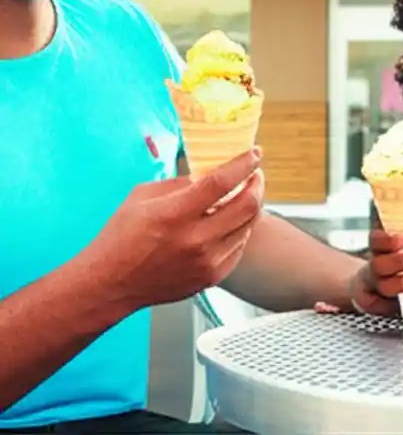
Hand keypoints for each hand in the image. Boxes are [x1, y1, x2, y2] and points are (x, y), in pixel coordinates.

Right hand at [88, 149, 265, 309]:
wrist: (109, 284)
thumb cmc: (120, 239)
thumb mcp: (142, 197)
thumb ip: (178, 184)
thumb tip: (206, 176)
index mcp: (175, 214)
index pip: (222, 182)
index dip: (244, 164)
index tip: (255, 154)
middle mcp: (196, 239)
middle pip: (247, 205)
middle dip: (257, 184)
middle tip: (255, 175)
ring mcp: (206, 261)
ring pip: (248, 226)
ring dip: (251, 206)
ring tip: (244, 196)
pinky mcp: (211, 276)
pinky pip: (239, 247)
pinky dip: (240, 230)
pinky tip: (232, 223)